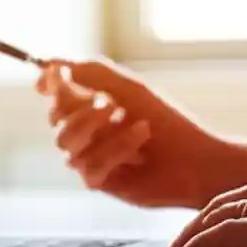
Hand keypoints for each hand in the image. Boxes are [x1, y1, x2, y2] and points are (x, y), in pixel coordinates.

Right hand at [35, 58, 228, 207]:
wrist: (196, 160)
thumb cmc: (167, 122)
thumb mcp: (129, 88)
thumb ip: (90, 71)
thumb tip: (49, 64)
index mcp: (92, 106)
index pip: (57, 94)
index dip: (50, 85)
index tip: (52, 80)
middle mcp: (88, 132)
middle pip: (56, 121)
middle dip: (82, 112)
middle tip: (111, 106)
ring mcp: (92, 157)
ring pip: (69, 145)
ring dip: (104, 133)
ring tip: (139, 127)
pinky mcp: (100, 182)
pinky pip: (88, 168)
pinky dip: (115, 153)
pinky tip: (140, 152)